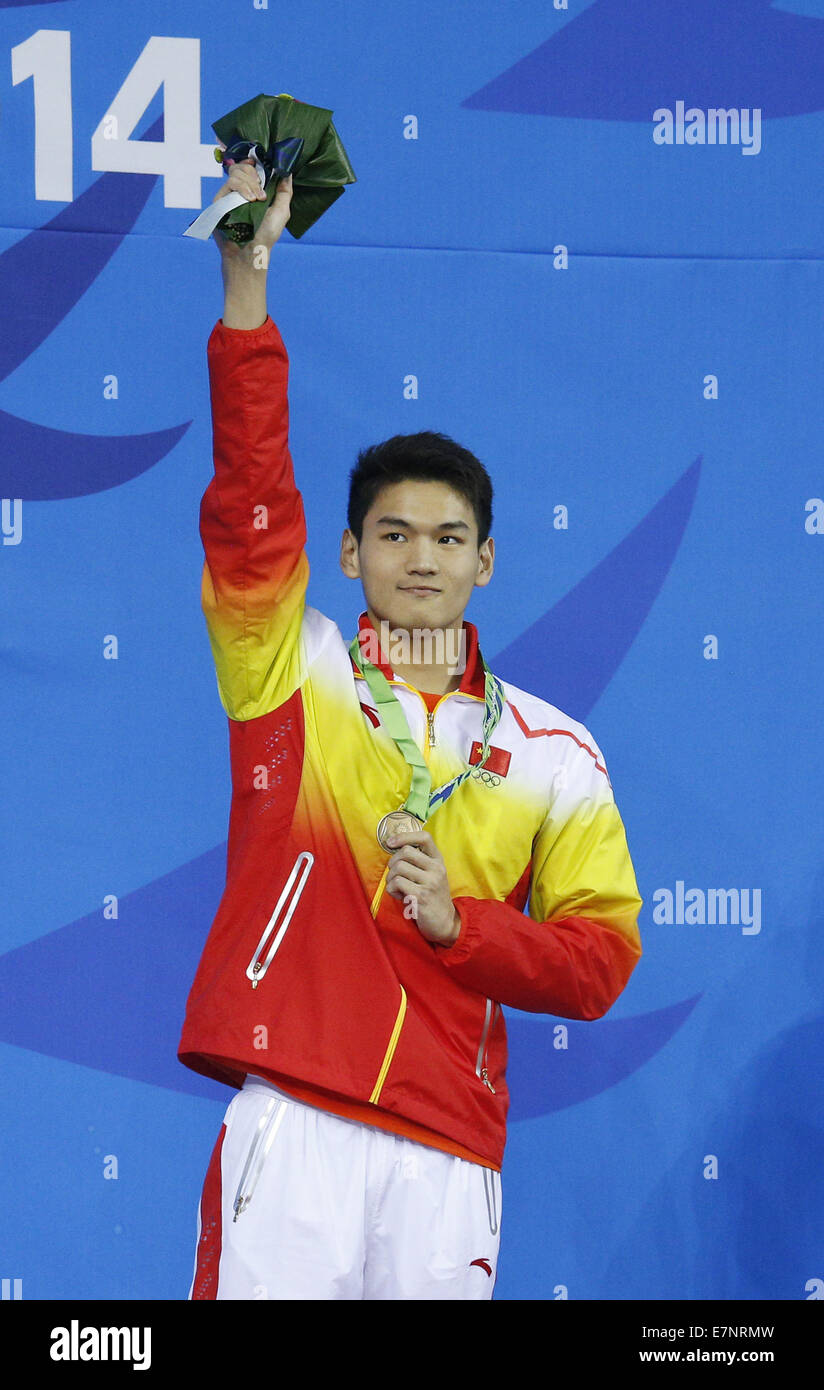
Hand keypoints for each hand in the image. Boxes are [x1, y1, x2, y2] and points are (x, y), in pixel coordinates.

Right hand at [211, 156, 292, 255]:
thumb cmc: (267, 234)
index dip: (255, 162)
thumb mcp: (282, 211)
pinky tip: (250, 200)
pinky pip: (230, 182)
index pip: (250, 167)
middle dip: (254, 174)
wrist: (251, 250)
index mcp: (253, 190)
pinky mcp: (220, 200)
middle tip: (262, 193)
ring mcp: (229, 194)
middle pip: (242, 166)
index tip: (261, 165)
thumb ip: (285, 190)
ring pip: (236, 171)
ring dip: (250, 182)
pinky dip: (242, 188)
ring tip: (257, 200)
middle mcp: (240, 191)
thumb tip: (287, 170)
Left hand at [384, 828, 461, 945]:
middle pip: (405, 852)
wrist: (445, 922)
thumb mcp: (432, 875)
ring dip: (390, 879)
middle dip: (393, 862)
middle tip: (395, 875)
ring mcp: (430, 883)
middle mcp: (436, 869)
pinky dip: (392, 890)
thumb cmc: (432, 897)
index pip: (425, 837)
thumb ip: (418, 862)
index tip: (390, 842)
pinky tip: (400, 896)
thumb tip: (393, 848)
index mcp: (438, 861)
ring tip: (398, 888)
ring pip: (398, 868)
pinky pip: (396, 884)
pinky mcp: (421, 897)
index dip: (404, 836)